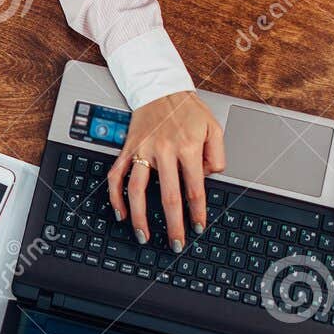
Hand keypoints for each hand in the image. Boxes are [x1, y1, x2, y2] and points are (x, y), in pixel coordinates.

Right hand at [107, 92, 226, 251]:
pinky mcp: (128, 149)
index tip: (198, 228)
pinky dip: (116, 196)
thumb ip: (217, 155)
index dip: (197, 212)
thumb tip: (208, 179)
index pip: (195, 189)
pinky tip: (121, 213)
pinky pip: (117, 176)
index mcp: (188, 147)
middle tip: (175, 244)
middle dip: (173, 225)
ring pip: (138, 190)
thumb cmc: (188, 109)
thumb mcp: (214, 128)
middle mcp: (164, 151)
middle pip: (168, 197)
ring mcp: (143, 151)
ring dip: (140, 217)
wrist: (161, 88)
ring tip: (144, 236)